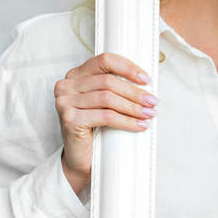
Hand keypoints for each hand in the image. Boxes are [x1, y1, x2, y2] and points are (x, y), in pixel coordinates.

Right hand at [54, 52, 154, 193]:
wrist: (82, 157)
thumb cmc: (96, 126)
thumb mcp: (107, 102)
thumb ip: (117, 87)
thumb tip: (146, 83)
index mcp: (76, 75)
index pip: (105, 60)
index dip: (128, 68)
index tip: (146, 80)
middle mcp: (67, 85)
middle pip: (108, 81)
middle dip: (135, 92)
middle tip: (152, 102)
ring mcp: (65, 102)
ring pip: (108, 98)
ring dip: (133, 107)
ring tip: (148, 114)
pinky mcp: (69, 119)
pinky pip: (106, 116)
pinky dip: (127, 121)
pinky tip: (139, 125)